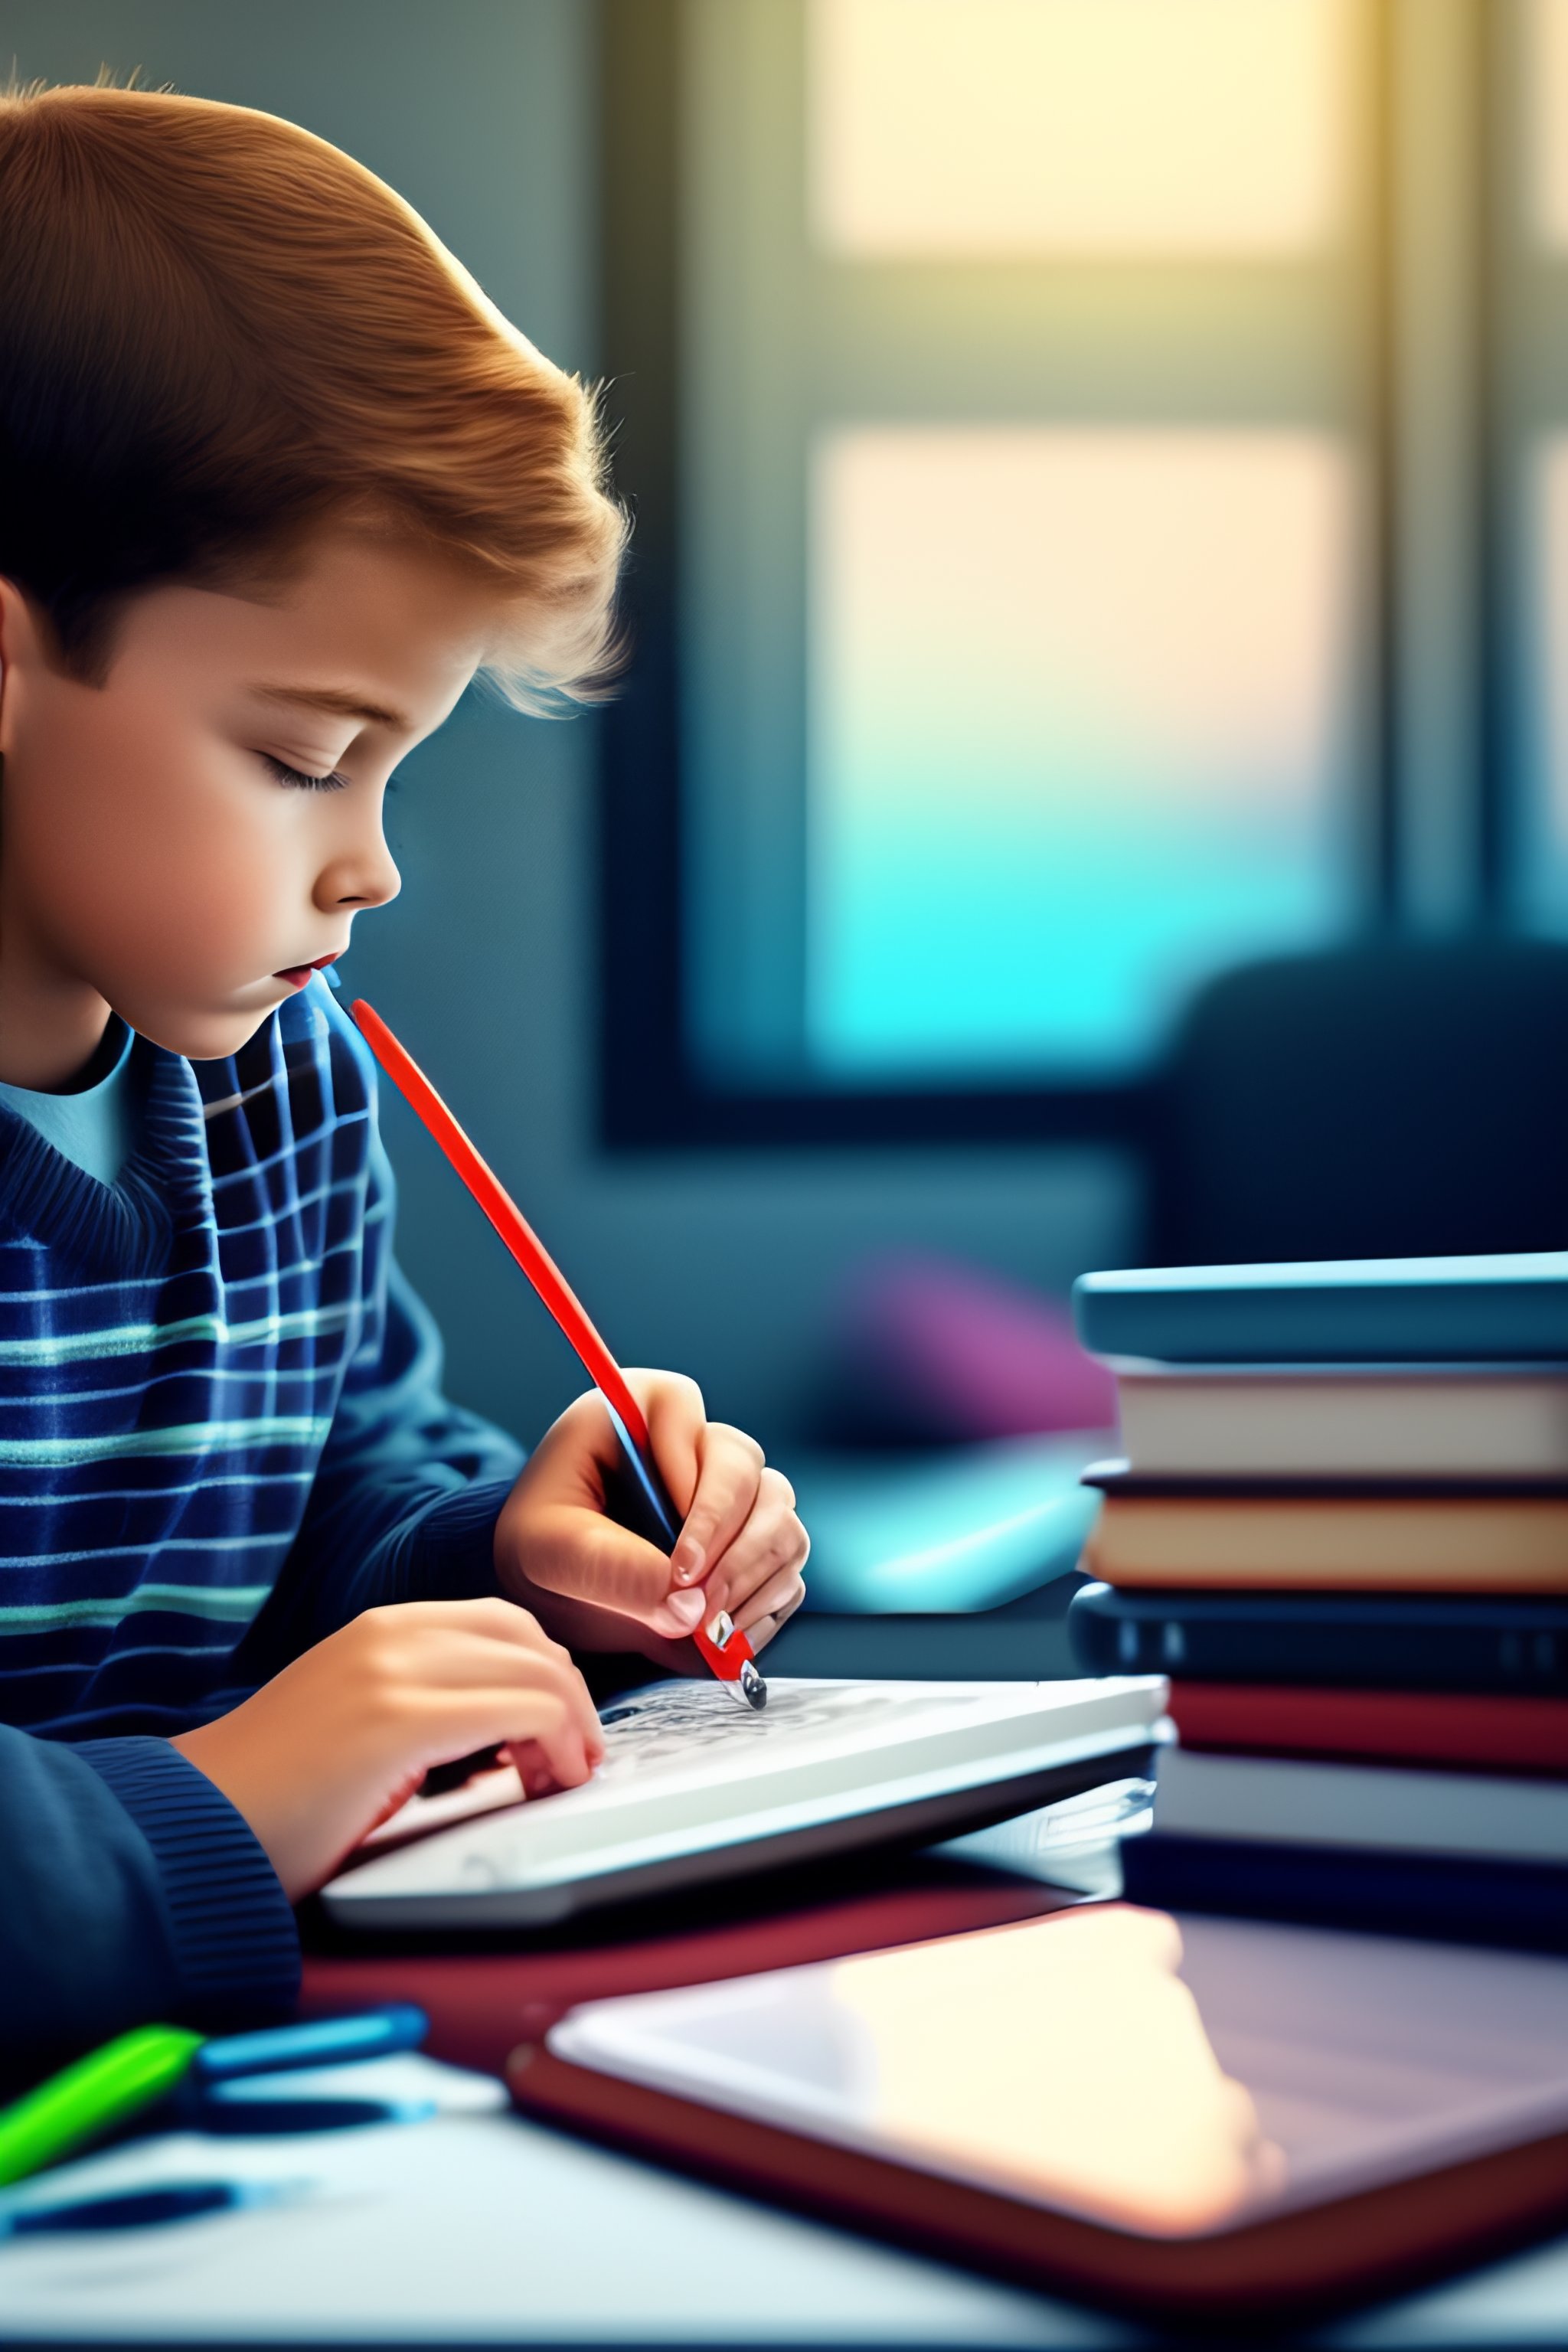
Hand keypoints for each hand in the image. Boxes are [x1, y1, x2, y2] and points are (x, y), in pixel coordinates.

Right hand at [171, 1599, 603, 1899]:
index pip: (504, 1624)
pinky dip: (558, 1747)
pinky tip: (539, 1785)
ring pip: (541, 1671)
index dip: (546, 1677)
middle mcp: (389, 1635)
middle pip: (532, 1640)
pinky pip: (527, 1709)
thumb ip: (426, 1707)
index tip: (553, 1738)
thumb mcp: (358, 1723)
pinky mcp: (399, 1719)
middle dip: (568, 1701)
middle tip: (566, 1763)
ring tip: (553, 1780)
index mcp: (380, 1630)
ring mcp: (392, 1671)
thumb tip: (512, 1734)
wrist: (188, 1830)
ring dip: (571, 1728)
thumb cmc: (271, 1800)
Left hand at [492, 1372, 808, 1661]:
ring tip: (705, 1627)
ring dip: (751, 1580)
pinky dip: (762, 1606)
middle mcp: (694, 1443)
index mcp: (637, 1413)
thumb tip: (687, 1607)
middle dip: (728, 1547)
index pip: (684, 1413)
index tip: (678, 1562)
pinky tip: (720, 1634)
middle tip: (697, 1605)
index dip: (691, 1484)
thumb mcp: (552, 1554)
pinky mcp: (751, 1540)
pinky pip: (787, 1565)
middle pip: (747, 1471)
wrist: (556, 1589)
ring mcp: (732, 1493)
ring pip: (779, 1518)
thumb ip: (612, 1571)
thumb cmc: (543, 1548)